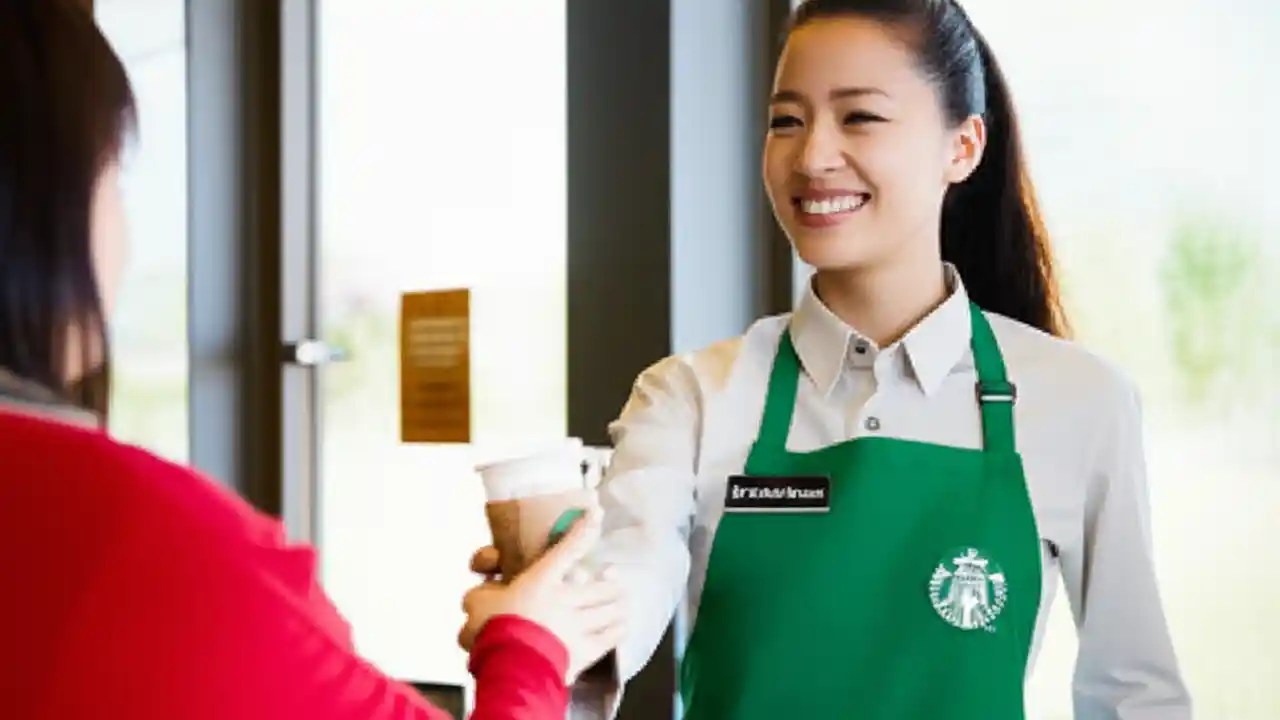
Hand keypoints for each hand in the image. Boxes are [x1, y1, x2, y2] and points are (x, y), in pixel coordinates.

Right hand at [459, 506, 625, 681]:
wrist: (511, 667)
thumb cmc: (492, 632)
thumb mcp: (477, 605)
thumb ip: (481, 595)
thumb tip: (479, 593)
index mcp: (541, 581)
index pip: (567, 549)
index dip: (583, 530)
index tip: (597, 514)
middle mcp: (566, 599)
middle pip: (600, 586)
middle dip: (611, 580)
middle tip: (615, 575)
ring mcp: (578, 626)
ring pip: (609, 611)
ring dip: (617, 605)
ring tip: (622, 602)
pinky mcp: (584, 653)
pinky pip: (609, 639)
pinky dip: (617, 631)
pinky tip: (622, 627)